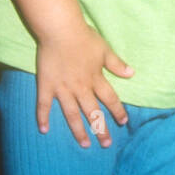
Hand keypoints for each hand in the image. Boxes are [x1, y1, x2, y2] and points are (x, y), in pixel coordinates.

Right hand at [36, 24, 133, 146]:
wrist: (60, 29)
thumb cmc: (83, 37)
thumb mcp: (104, 49)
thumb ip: (116, 64)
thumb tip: (131, 73)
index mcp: (95, 79)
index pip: (110, 99)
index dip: (117, 111)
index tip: (123, 122)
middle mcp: (80, 88)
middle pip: (92, 112)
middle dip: (100, 129)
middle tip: (106, 144)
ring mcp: (62, 89)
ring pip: (72, 114)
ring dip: (78, 130)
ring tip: (84, 145)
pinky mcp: (46, 86)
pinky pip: (44, 105)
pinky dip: (42, 117)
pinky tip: (43, 130)